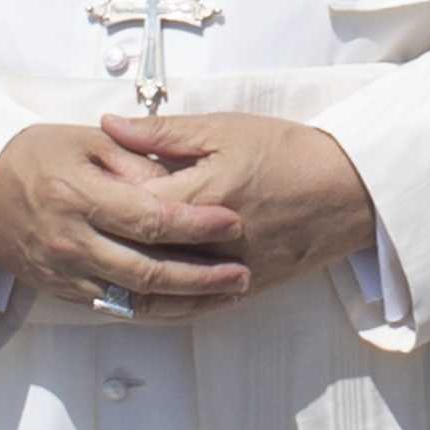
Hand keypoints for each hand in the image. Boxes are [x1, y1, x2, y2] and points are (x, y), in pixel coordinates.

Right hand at [0, 120, 249, 318]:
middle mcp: (71, 242)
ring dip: (186, 302)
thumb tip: (180, 182)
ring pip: (135, 301)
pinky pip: (116, 309)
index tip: (233, 222)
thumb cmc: (36, 156)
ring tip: (227, 294)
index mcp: (78, 197)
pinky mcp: (62, 291)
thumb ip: (135, 159)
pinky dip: (156, 310)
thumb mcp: (85, 141)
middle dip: (202, 276)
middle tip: (242, 273)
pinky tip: (187, 303)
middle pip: (148, 270)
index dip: (196, 224)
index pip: (150, 219)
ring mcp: (65, 273)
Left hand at [104, 113, 377, 303]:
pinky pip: (192, 305)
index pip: (131, 203)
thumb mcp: (224, 128)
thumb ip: (162, 131)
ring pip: (161, 288)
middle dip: (108, 241)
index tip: (82, 187)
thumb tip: (109, 124)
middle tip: (81, 229)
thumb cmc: (287, 151)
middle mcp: (210, 241)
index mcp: (200, 194)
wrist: (348, 190)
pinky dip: (161, 302)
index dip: (103, 195)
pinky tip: (136, 292)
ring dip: (126, 281)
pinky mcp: (244, 289)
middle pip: (140, 250)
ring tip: (96, 267)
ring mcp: (227, 270)